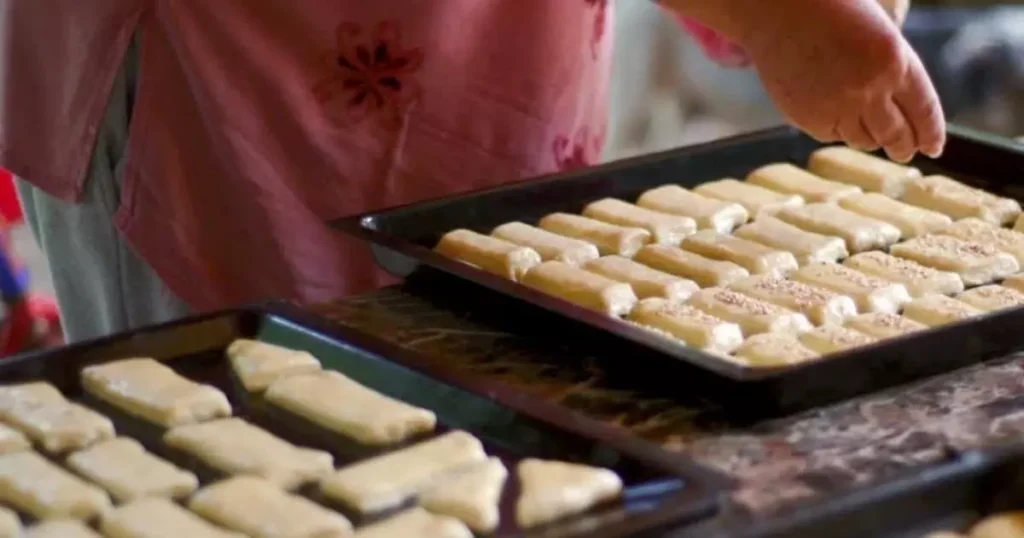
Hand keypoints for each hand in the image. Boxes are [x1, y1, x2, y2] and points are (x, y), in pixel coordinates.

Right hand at [739, 0, 943, 160]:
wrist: (778, 9)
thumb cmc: (830, 8)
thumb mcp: (878, 32)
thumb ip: (893, 68)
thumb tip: (899, 108)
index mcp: (895, 61)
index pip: (924, 110)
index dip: (931, 133)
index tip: (933, 148)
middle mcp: (869, 89)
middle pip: (895, 134)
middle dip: (903, 147)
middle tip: (905, 153)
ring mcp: (836, 107)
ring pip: (863, 140)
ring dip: (871, 139)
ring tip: (872, 136)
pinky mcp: (808, 118)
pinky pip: (831, 134)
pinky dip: (837, 129)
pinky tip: (834, 114)